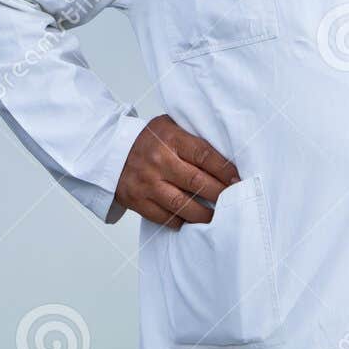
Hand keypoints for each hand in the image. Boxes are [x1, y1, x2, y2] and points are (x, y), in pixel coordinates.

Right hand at [115, 115, 239, 228]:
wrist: (110, 151)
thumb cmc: (148, 140)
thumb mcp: (169, 127)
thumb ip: (192, 137)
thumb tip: (228, 155)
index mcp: (169, 138)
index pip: (204, 155)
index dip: (225, 170)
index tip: (238, 180)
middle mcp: (158, 161)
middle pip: (197, 182)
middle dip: (220, 194)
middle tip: (235, 200)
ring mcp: (147, 182)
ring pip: (182, 205)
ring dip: (204, 214)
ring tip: (218, 216)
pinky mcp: (138, 200)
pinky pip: (165, 217)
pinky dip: (182, 221)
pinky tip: (192, 220)